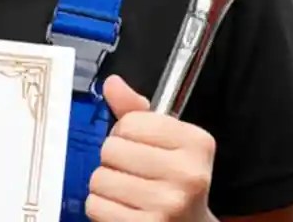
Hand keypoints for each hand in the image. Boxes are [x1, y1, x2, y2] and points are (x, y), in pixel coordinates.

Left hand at [86, 75, 217, 221]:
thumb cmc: (174, 180)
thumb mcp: (166, 142)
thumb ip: (137, 112)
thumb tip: (112, 83)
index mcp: (197, 143)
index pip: (130, 122)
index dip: (126, 134)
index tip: (143, 148)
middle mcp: (189, 174)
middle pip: (111, 148)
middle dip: (114, 160)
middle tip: (135, 173)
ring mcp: (168, 205)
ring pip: (99, 178)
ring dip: (106, 185)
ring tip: (129, 192)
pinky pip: (95, 205)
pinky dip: (102, 208)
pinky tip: (125, 210)